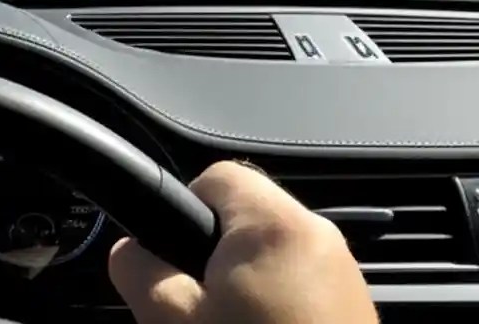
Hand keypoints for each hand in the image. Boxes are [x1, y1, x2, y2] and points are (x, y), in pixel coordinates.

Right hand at [108, 161, 376, 323]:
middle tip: (194, 308)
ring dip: (241, 285)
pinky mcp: (355, 310)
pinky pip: (297, 285)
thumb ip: (138, 270)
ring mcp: (345, 275)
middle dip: (210, 256)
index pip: (213, 177)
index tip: (170, 258)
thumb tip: (129, 250)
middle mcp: (319, 237)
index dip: (179, 210)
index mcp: (273, 226)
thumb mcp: (172, 322)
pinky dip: (272, 306)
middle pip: (243, 219)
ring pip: (269, 256)